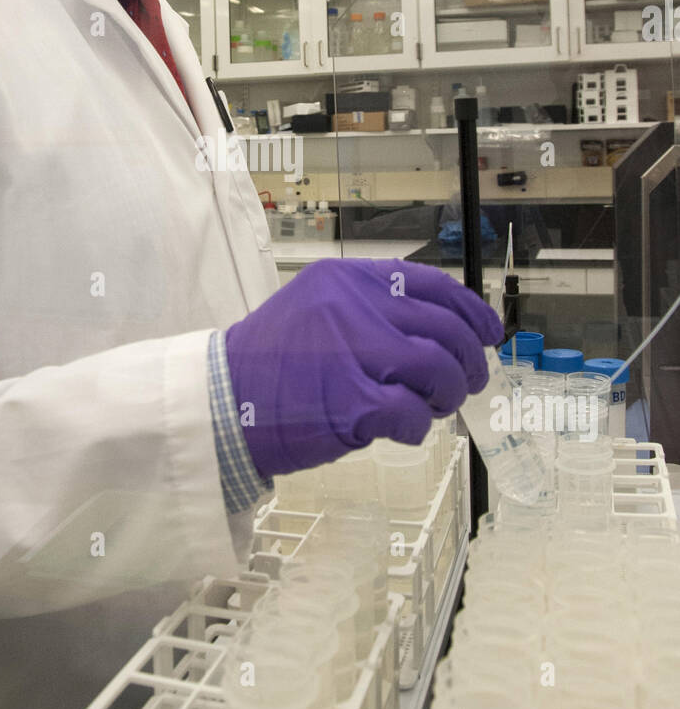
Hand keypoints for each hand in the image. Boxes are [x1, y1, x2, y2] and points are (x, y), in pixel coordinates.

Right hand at [225, 258, 503, 478]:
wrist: (220, 402)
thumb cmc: (270, 364)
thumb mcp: (316, 308)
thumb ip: (370, 309)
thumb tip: (442, 330)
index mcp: (347, 279)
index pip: (432, 284)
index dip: (471, 311)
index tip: (488, 333)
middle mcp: (354, 307)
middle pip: (446, 330)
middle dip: (468, 361)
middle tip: (466, 382)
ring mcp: (354, 354)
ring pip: (439, 371)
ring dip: (445, 396)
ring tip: (429, 407)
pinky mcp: (353, 404)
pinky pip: (415, 416)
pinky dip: (416, 427)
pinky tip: (398, 429)